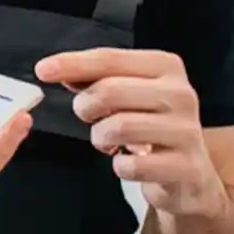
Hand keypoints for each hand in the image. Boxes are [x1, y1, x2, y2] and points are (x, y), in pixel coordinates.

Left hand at [35, 48, 226, 217]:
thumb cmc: (151, 126)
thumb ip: (95, 78)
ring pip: (118, 127)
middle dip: (86, 106)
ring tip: (109, 141)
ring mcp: (187, 131)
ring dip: (101, 138)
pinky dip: (120, 166)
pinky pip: (131, 165)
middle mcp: (181, 94)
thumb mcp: (128, 94)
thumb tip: (55, 69)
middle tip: (89, 116)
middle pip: (110, 91)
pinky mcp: (186, 167)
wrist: (191, 175)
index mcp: (166, 66)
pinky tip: (129, 162)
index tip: (42, 70)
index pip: (109, 58)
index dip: (72, 64)